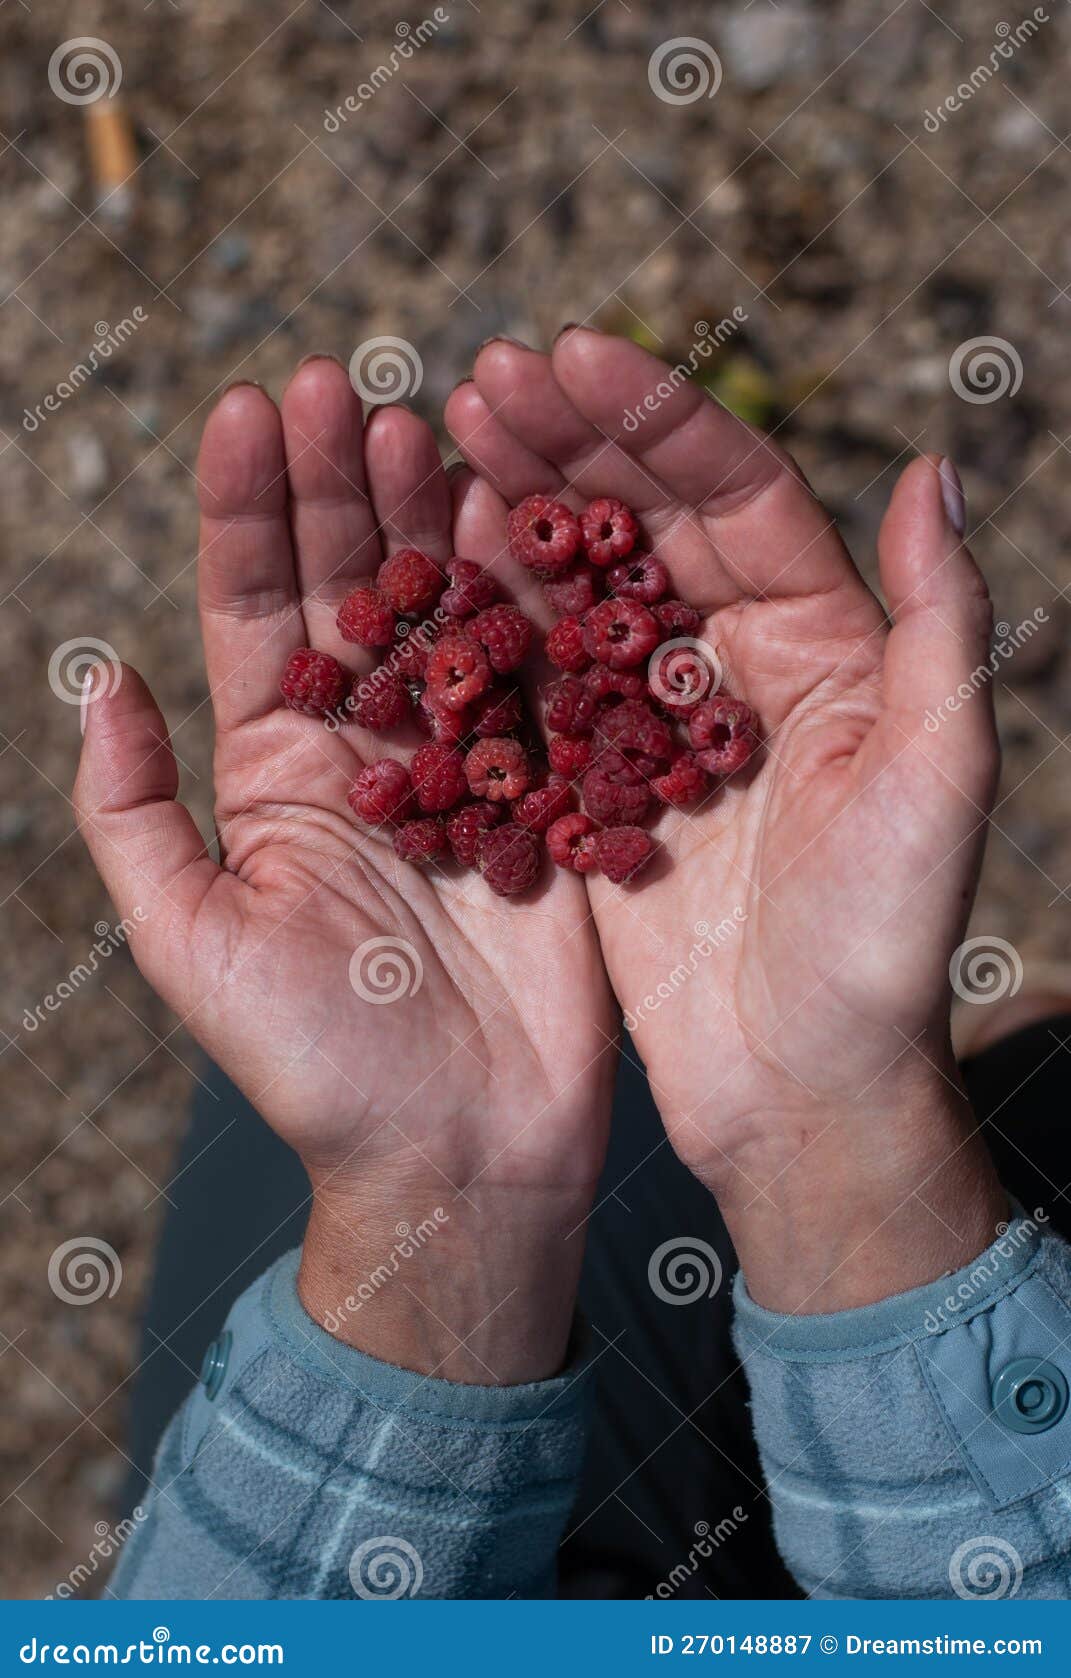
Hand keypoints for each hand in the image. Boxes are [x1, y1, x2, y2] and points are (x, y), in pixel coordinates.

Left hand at [74, 358, 616, 1378]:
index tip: (250, 408)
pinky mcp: (551, 784)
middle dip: (339, 483)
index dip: (247, 508)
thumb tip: (99, 675)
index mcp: (278, 766)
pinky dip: (533, 586)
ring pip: (447, 605)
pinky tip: (525, 507)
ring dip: (434, 512)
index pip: (254, 607)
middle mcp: (369, 744)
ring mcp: (468, 755)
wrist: (461, 1148)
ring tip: (425, 420)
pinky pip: (539, 671)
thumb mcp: (191, 939)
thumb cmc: (317, 1060)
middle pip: (350, 582)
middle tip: (341, 389)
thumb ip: (136, 810)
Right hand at [447, 329, 1006, 1310]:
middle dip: (570, 446)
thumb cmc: (886, 948)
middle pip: (646, 526)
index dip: (660, 425)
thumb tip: (935, 468)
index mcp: (825, 646)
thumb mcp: (939, 786)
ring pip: (576, 592)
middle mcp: (737, 669)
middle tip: (482, 382)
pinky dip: (484, 626)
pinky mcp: (593, 790)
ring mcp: (654, 727)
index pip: (739, 501)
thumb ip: (945, 630)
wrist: (804, 1091)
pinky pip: (532, 688)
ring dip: (513, 514)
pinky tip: (425, 569)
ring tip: (434, 441)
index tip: (573, 355)